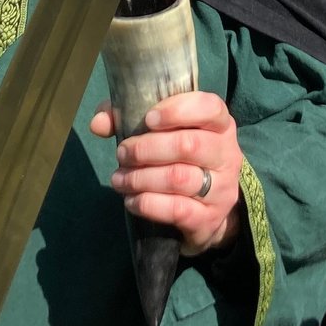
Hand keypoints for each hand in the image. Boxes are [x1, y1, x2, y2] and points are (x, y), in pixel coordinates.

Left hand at [91, 90, 243, 254]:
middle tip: (122, 154)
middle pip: (188, 145)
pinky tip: (131, 200)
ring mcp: (222, 189)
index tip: (149, 119)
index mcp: (220, 125)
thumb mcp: (162, 134)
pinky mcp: (210, 218)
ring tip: (119, 179)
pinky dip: (148, 203)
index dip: (178, 110)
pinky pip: (177, 209)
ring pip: (179, 178)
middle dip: (146, 149)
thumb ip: (127, 119)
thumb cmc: (180, 160)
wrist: (208, 211)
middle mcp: (227, 154)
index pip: (210, 107)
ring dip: (140, 178)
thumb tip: (98, 123)